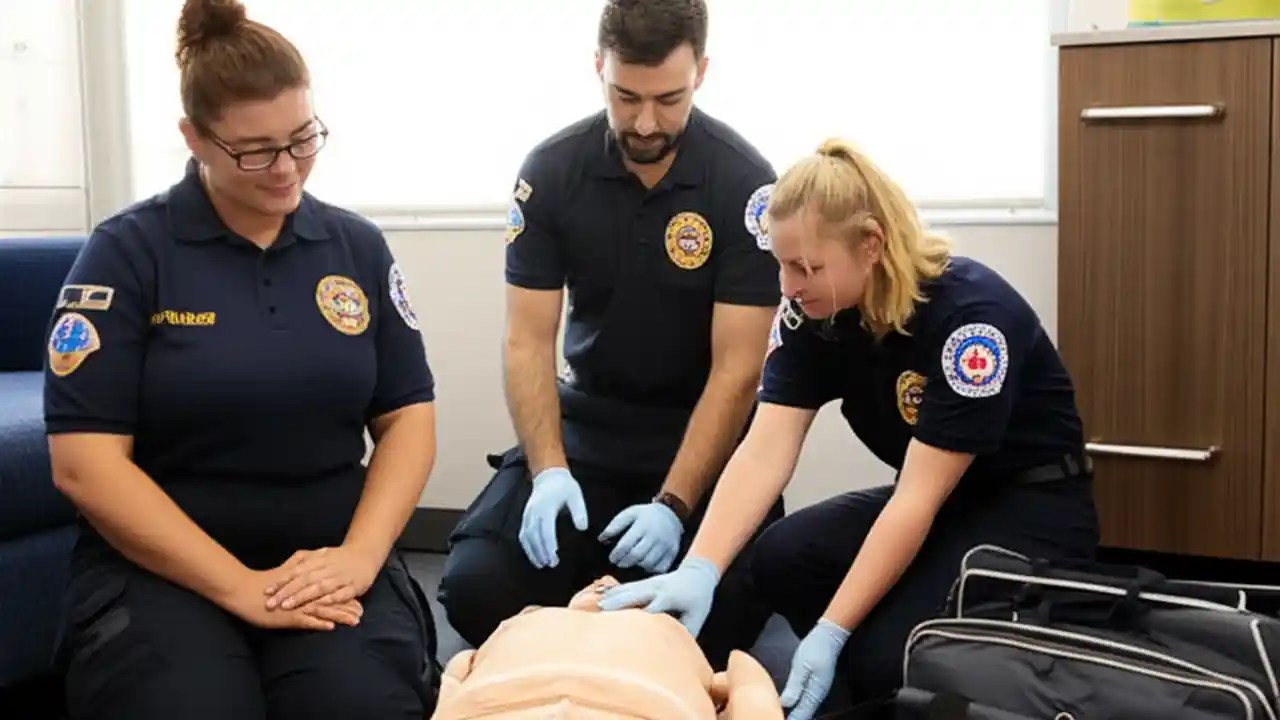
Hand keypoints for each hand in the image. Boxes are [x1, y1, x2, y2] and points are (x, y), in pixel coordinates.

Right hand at [226, 569, 364, 630]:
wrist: (243, 590)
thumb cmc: (263, 584)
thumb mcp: (285, 572)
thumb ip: (299, 564)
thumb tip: (312, 555)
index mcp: (304, 586)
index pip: (329, 590)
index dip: (344, 595)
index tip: (359, 599)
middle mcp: (303, 596)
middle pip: (329, 601)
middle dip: (347, 607)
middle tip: (362, 613)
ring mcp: (296, 606)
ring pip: (322, 611)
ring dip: (339, 616)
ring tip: (355, 622)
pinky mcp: (287, 616)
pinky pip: (305, 620)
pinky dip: (318, 623)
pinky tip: (331, 627)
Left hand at [263, 545, 381, 610]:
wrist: (366, 554)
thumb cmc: (340, 557)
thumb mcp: (322, 553)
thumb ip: (304, 559)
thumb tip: (285, 567)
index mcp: (320, 559)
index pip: (298, 571)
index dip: (282, 580)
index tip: (267, 591)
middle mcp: (329, 568)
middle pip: (305, 580)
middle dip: (287, 592)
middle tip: (271, 603)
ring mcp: (341, 577)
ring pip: (319, 587)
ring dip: (303, 597)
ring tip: (287, 606)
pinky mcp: (353, 587)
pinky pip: (340, 595)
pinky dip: (328, 601)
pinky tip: (316, 607)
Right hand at [519, 467, 587, 568]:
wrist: (548, 474)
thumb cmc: (564, 486)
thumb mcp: (575, 495)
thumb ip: (579, 511)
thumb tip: (582, 528)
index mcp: (547, 508)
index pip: (546, 530)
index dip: (549, 545)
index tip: (554, 557)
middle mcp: (534, 512)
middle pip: (535, 536)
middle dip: (541, 552)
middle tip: (550, 565)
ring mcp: (528, 515)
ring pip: (527, 536)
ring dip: (532, 552)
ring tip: (541, 564)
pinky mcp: (525, 516)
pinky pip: (523, 533)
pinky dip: (526, 546)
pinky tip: (532, 555)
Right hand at [595, 555, 718, 635]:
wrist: (698, 573)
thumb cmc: (699, 600)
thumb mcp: (697, 617)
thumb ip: (685, 632)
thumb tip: (673, 650)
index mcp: (670, 597)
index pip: (651, 609)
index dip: (638, 619)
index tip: (625, 631)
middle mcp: (657, 588)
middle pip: (633, 596)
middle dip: (618, 605)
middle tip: (601, 616)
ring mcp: (650, 582)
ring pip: (627, 589)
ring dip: (612, 598)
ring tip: (596, 608)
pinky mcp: (646, 581)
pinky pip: (627, 586)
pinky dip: (614, 592)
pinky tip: (601, 598)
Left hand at [598, 501, 682, 572]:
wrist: (671, 514)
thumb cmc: (646, 515)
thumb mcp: (629, 514)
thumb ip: (614, 526)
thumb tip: (601, 539)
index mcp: (642, 525)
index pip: (625, 545)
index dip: (616, 555)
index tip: (612, 558)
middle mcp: (655, 536)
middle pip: (636, 556)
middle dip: (624, 562)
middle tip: (619, 562)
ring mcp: (666, 545)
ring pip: (648, 564)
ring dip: (637, 565)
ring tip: (632, 562)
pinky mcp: (673, 553)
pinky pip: (661, 568)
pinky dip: (651, 569)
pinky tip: (645, 564)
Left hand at [780, 618, 849, 719]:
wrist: (829, 636)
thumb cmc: (815, 648)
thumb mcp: (801, 666)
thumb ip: (795, 686)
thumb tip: (785, 703)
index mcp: (815, 693)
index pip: (801, 714)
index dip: (790, 719)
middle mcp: (818, 695)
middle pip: (804, 714)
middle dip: (791, 717)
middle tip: (776, 717)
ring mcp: (818, 690)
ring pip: (805, 708)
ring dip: (794, 712)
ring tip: (781, 713)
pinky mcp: (816, 685)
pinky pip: (806, 700)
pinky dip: (798, 705)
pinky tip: (789, 704)